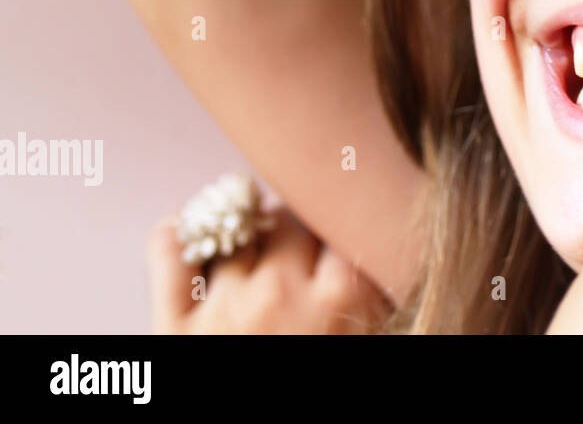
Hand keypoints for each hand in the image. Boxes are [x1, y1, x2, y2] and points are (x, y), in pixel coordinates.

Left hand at [148, 208, 392, 333]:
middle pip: (292, 218)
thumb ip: (372, 302)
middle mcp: (284, 291)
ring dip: (247, 230)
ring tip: (254, 246)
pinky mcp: (172, 326)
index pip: (345, 222)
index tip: (341, 236)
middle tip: (301, 246)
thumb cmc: (318, 407)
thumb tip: (367, 258)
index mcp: (344, 299)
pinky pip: (168, 250)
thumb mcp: (369, 341)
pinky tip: (194, 236)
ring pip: (236, 226)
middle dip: (297, 226)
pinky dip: (177, 233)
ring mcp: (224, 307)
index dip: (344, 226)